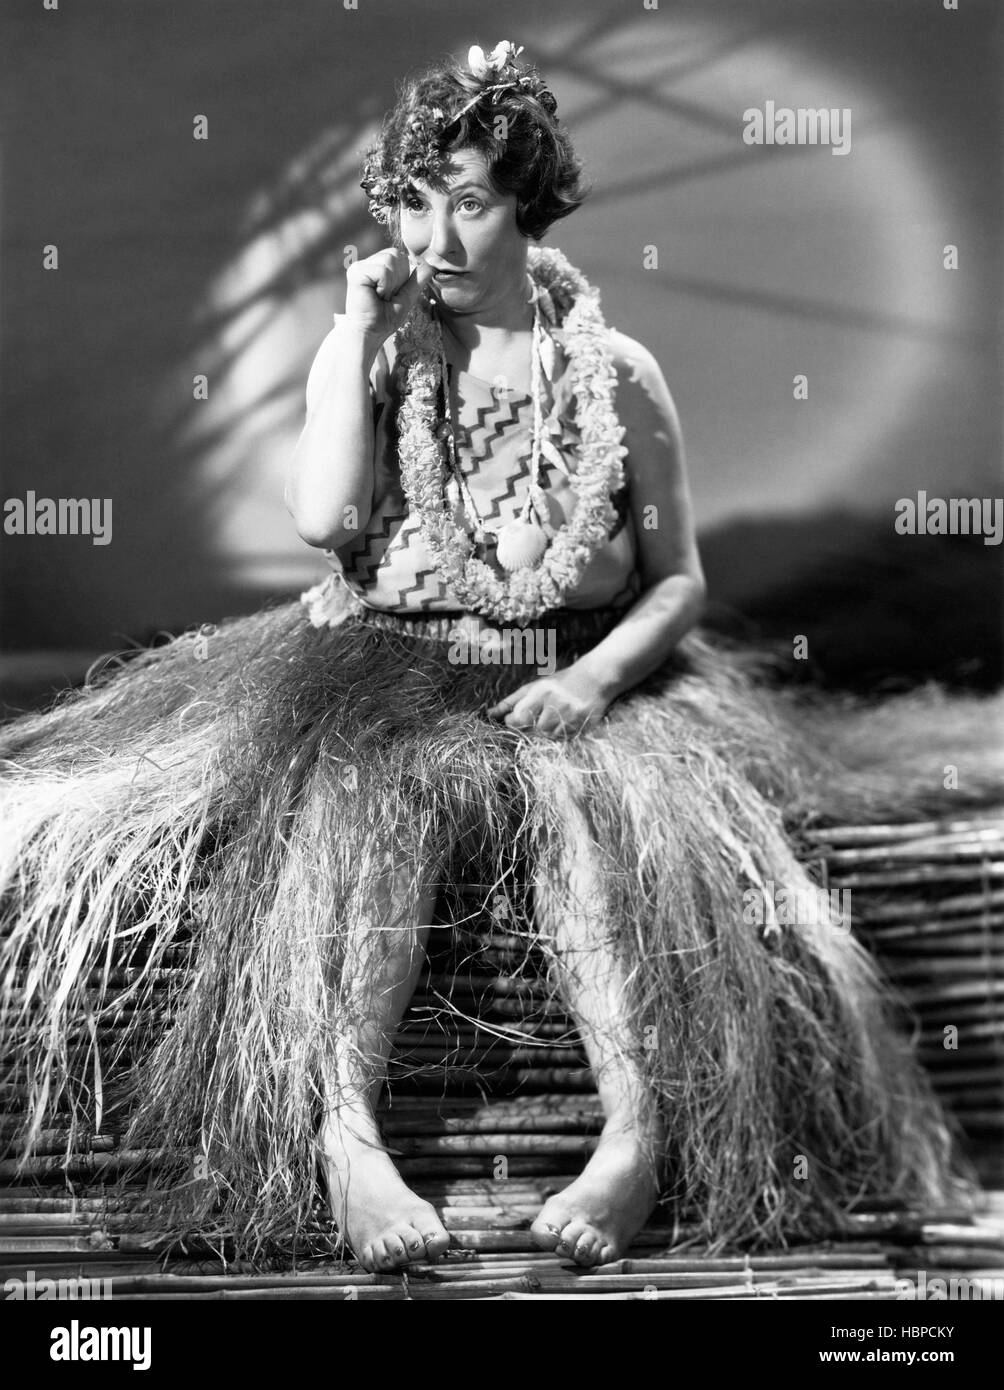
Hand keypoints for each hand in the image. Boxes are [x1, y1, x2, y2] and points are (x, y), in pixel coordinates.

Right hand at [344, 248, 434, 346]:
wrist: (369, 334)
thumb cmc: (384, 319)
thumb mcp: (406, 297)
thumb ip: (417, 280)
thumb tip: (433, 265)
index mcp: (376, 267)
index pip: (398, 255)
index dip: (401, 276)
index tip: (390, 294)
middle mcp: (366, 264)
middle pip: (395, 254)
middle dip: (397, 279)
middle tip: (385, 296)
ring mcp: (359, 266)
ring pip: (389, 260)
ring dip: (391, 284)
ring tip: (380, 297)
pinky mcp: (356, 272)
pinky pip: (383, 270)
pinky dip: (385, 286)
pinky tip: (375, 296)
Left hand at [487, 665, 610, 738]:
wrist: (595, 679)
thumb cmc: (560, 683)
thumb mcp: (534, 687)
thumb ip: (511, 701)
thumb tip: (489, 714)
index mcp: (541, 693)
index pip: (517, 719)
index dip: (512, 722)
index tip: (514, 719)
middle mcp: (556, 705)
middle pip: (531, 731)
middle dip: (528, 729)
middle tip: (535, 718)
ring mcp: (570, 718)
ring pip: (546, 738)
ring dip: (544, 733)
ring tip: (551, 718)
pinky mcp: (581, 727)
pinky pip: (562, 740)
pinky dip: (557, 735)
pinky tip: (561, 723)